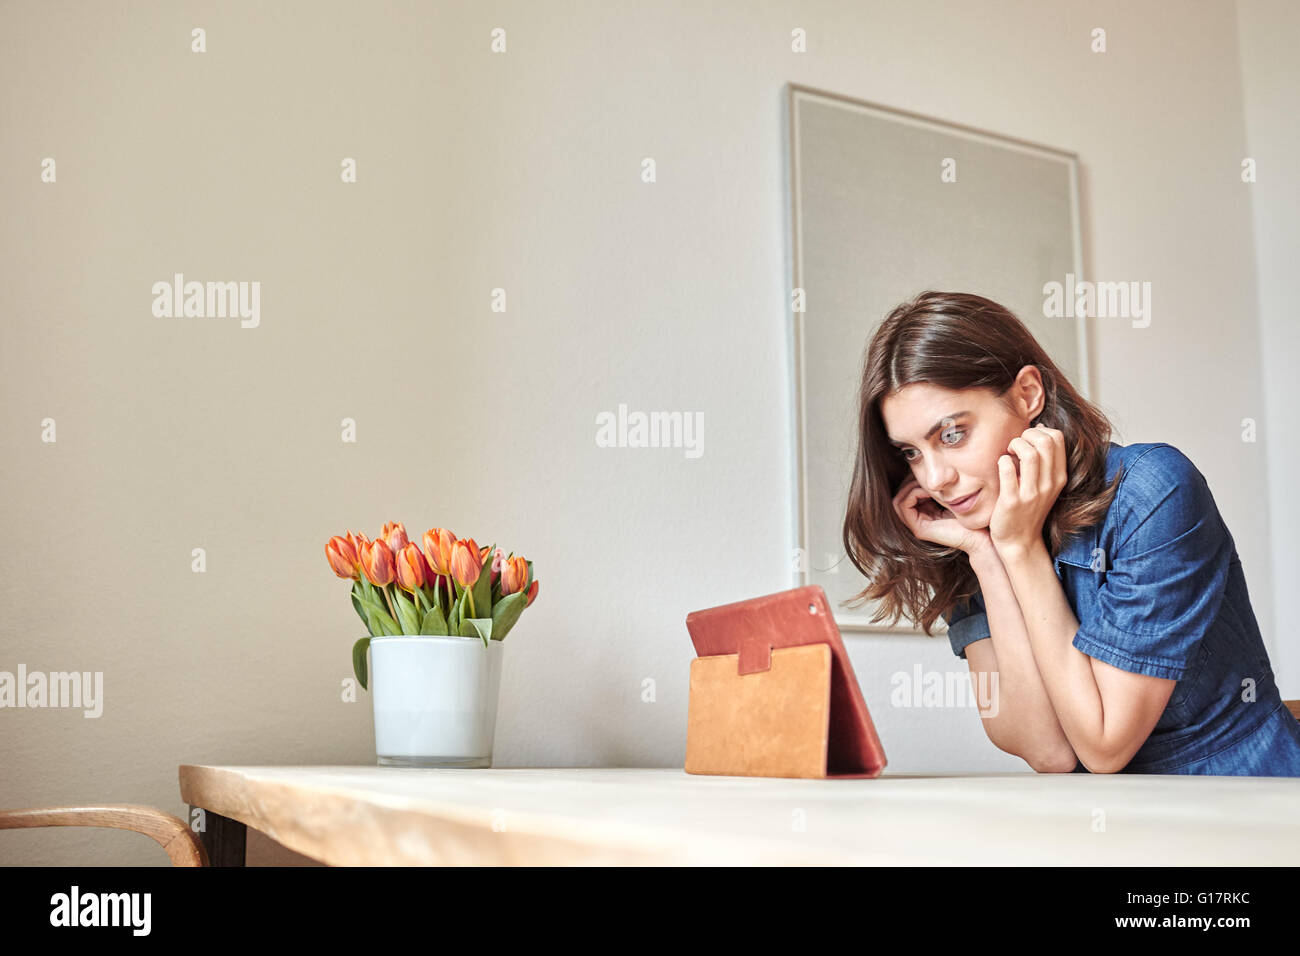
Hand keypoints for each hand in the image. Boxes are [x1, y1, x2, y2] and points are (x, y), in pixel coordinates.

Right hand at [893, 476, 993, 555]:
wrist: (981, 537)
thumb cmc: (971, 518)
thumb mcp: (952, 498)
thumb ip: (940, 489)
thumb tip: (931, 474)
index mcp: (925, 514)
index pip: (906, 495)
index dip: (912, 483)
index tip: (928, 479)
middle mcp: (918, 521)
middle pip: (900, 497)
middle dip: (909, 483)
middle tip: (925, 479)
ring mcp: (917, 527)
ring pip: (898, 502)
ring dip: (910, 489)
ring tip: (927, 486)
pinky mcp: (920, 530)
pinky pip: (904, 507)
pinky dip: (913, 494)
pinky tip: (928, 492)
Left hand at [989, 423, 1066, 555]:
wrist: (1019, 541)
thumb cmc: (1028, 508)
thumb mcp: (1044, 483)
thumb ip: (1044, 459)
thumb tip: (1040, 428)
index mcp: (1058, 476)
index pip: (1058, 438)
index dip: (1039, 431)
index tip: (1026, 441)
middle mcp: (1049, 484)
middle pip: (1046, 442)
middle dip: (1026, 435)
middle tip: (1014, 445)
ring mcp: (1031, 493)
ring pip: (1030, 454)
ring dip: (1015, 446)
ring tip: (1008, 453)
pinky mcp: (1012, 501)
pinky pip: (1008, 470)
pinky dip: (1002, 462)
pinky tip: (1001, 466)